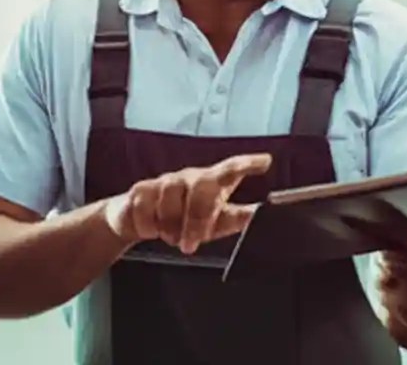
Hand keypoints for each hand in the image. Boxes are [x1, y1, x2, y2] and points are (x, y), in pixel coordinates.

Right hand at [104, 153, 272, 253]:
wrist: (140, 222)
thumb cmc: (185, 222)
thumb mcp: (215, 223)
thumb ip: (237, 219)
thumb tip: (257, 216)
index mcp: (212, 183)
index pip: (232, 169)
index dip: (247, 164)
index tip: (266, 161)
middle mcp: (191, 177)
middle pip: (201, 187)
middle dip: (197, 218)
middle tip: (190, 245)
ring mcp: (165, 180)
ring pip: (170, 201)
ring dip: (171, 227)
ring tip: (173, 237)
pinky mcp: (141, 189)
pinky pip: (145, 209)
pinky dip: (149, 227)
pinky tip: (152, 229)